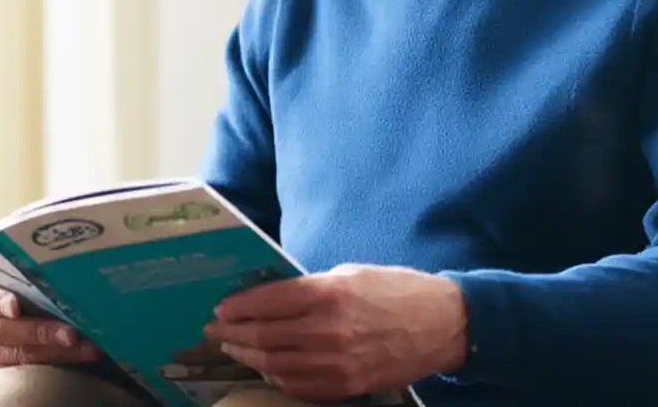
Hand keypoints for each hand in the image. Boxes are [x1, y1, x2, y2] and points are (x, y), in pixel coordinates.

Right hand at [0, 277, 102, 368]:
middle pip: (0, 331)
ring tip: (87, 348)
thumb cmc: (10, 278)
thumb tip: (64, 267)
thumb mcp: (11, 269)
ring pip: (15, 355)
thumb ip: (27, 271)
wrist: (1, 298)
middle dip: (39, 333)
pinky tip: (79, 358)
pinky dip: (54, 363)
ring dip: (55, 353)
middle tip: (71, 334)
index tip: (16, 307)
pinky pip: (23, 371)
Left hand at [205, 264, 467, 401]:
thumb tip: (274, 297)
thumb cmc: (397, 290)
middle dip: (234, 333)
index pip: (267, 302)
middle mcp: (328, 329)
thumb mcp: (351, 273)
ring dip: (249, 356)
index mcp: (329, 293)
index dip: (239, 307)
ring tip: (235, 348)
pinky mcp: (347, 385)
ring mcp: (337, 362)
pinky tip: (267, 367)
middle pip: (265, 336)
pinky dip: (277, 376)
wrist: (441, 324)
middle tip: (216, 330)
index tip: (222, 308)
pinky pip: (299, 385)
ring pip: (276, 364)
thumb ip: (311, 286)